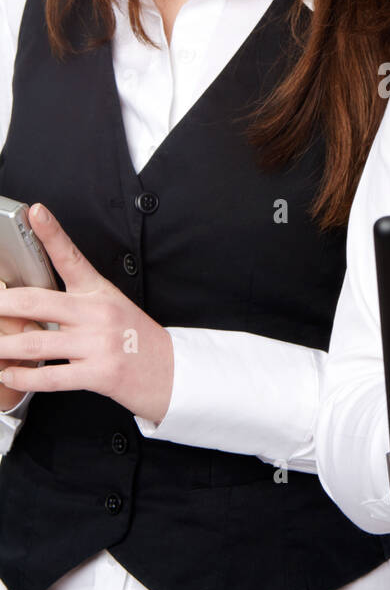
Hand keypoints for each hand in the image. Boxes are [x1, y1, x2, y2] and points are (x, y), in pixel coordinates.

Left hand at [0, 202, 173, 423]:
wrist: (172, 371)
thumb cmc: (137, 340)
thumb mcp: (112, 308)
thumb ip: (72, 306)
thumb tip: (27, 311)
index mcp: (99, 292)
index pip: (71, 256)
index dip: (51, 232)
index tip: (35, 212)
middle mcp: (97, 313)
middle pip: (36, 302)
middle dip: (0, 305)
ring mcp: (99, 343)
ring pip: (35, 341)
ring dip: (3, 346)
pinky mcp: (99, 373)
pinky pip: (50, 376)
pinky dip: (22, 377)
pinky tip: (9, 374)